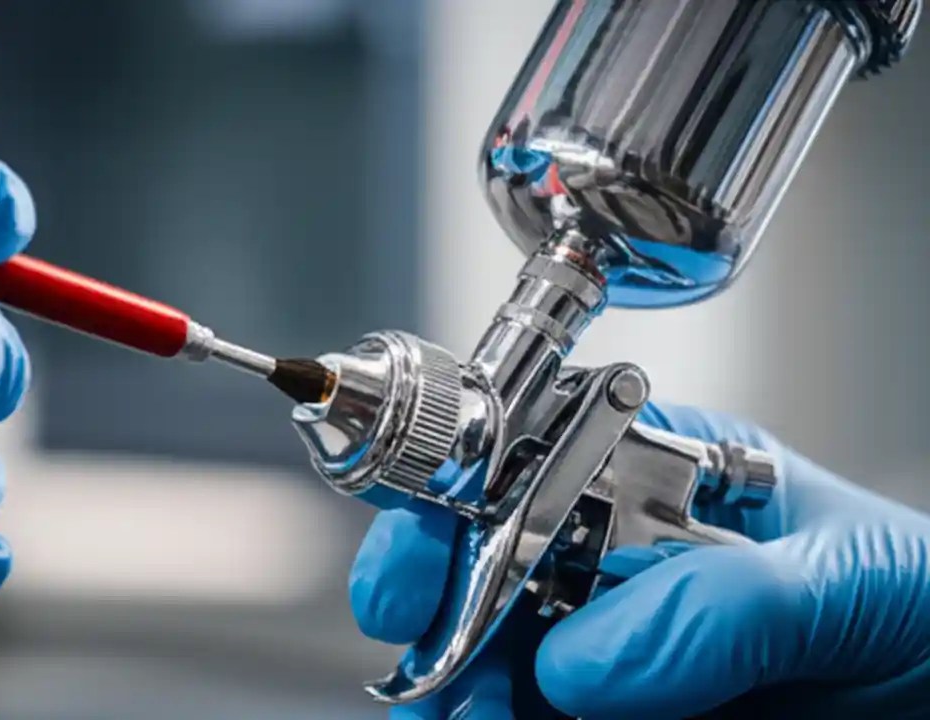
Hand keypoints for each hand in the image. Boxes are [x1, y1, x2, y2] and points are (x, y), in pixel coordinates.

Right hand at [350, 403, 929, 718]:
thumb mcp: (847, 578)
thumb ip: (720, 605)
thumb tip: (586, 657)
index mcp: (665, 475)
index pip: (531, 460)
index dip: (456, 500)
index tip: (421, 565)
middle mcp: (623, 560)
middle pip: (487, 567)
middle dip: (443, 609)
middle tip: (429, 659)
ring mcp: (622, 651)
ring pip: (499, 662)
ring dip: (469, 691)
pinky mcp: (632, 719)